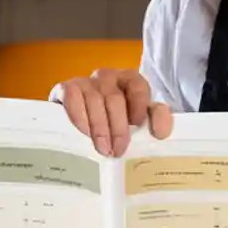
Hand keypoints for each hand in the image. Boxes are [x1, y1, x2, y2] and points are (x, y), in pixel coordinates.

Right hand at [57, 68, 171, 155]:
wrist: (79, 122)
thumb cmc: (116, 122)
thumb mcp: (139, 121)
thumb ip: (155, 120)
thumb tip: (161, 133)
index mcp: (129, 80)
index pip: (138, 85)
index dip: (139, 104)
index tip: (138, 124)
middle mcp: (107, 77)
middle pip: (114, 97)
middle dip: (118, 127)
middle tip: (118, 150)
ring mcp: (85, 82)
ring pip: (94, 99)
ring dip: (100, 127)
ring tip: (104, 150)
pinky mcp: (65, 88)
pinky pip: (72, 98)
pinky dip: (80, 117)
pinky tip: (84, 134)